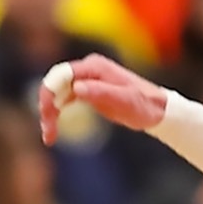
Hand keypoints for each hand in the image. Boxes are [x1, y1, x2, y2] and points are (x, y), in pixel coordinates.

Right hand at [39, 53, 167, 145]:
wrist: (156, 110)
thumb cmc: (143, 106)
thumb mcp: (124, 101)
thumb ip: (101, 93)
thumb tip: (77, 87)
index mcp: (95, 67)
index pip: (61, 75)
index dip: (49, 93)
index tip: (46, 114)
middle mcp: (88, 69)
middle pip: (55, 83)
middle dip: (46, 106)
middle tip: (47, 133)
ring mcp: (87, 79)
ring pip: (57, 93)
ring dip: (49, 113)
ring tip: (49, 137)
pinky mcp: (87, 90)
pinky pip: (64, 99)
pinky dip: (56, 113)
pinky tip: (53, 129)